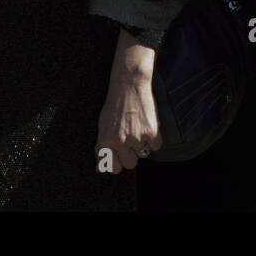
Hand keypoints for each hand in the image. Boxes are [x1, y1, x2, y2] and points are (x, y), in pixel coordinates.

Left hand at [95, 30, 161, 172]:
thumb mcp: (102, 126)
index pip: (114, 168)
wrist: (129, 86)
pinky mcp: (151, 132)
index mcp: (106, 142)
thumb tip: (99, 169)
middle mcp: (120, 142)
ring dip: (142, 144)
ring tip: (138, 127)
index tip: (120, 156)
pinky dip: (154, 138)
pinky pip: (156, 146)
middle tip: (131, 139)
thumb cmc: (114, 106)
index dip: (118, 162)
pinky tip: (147, 125)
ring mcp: (136, 138)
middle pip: (130, 164)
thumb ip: (101, 148)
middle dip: (131, 155)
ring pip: (143, 154)